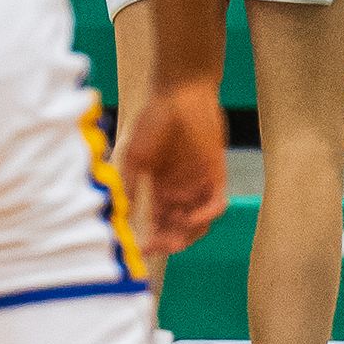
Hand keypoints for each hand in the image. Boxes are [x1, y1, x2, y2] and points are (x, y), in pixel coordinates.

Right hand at [116, 77, 228, 262]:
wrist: (180, 93)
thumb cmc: (154, 120)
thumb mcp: (135, 156)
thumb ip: (132, 185)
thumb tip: (126, 214)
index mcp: (161, 189)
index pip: (159, 224)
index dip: (152, 240)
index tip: (141, 249)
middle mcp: (182, 191)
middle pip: (179, 229)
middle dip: (170, 242)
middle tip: (160, 246)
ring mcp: (200, 184)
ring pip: (199, 223)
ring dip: (188, 234)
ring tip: (176, 234)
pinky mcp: (216, 173)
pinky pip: (217, 203)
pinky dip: (207, 215)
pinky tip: (194, 217)